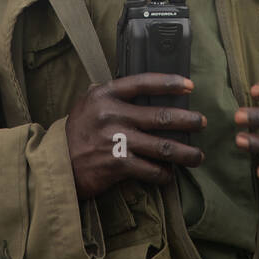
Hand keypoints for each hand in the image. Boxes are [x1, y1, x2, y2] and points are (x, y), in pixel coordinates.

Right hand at [65, 73, 205, 199]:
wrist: (56, 165)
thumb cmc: (77, 133)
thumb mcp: (88, 105)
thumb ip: (111, 94)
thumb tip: (142, 88)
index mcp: (105, 95)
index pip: (142, 83)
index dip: (169, 83)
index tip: (189, 85)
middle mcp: (111, 114)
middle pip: (160, 116)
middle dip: (187, 120)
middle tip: (202, 123)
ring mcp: (115, 140)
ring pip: (162, 146)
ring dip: (185, 153)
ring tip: (197, 156)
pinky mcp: (117, 165)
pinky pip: (150, 170)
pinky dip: (164, 175)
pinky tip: (170, 176)